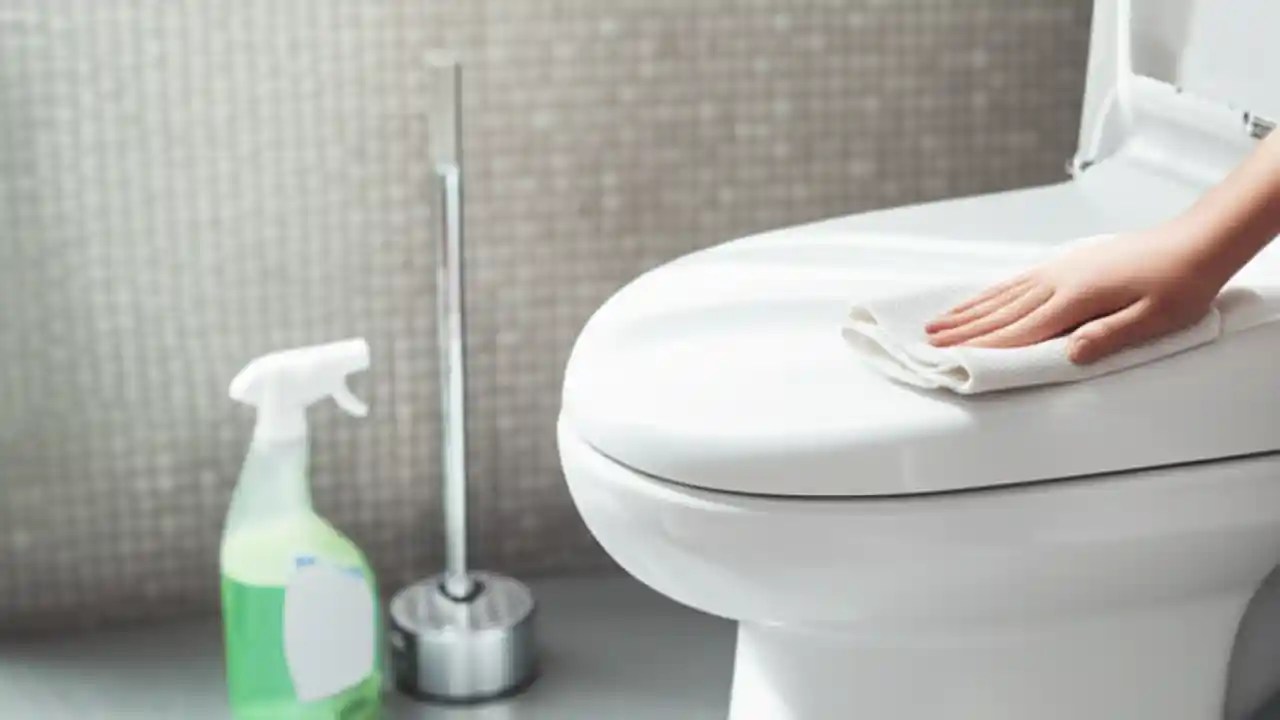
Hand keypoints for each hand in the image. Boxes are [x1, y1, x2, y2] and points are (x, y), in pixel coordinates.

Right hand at [924, 228, 1224, 363]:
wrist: (1196, 241)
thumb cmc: (1182, 283)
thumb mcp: (1157, 319)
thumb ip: (1111, 336)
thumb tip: (1071, 354)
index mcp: (1079, 298)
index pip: (1022, 330)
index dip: (985, 346)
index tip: (954, 357)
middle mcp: (1060, 280)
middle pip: (1002, 311)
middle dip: (963, 329)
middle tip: (929, 341)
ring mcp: (1060, 269)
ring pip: (1003, 295)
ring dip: (968, 310)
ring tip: (938, 322)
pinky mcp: (1066, 264)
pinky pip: (1017, 282)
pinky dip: (991, 293)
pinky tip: (979, 299)